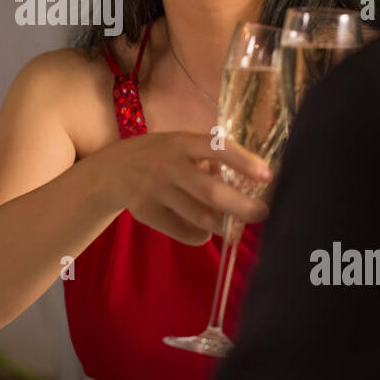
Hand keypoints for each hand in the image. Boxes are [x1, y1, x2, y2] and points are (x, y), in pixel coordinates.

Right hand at [104, 132, 272, 245]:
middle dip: (243, 206)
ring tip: (232, 224)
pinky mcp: (146, 212)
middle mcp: (169, 165)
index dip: (244, 161)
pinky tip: (204, 231)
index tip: (268, 175)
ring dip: (223, 224)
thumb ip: (209, 158)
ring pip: (200, 217)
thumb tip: (249, 181)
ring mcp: (156, 190)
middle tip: (262, 213)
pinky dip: (200, 236)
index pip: (217, 148)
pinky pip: (183, 232)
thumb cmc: (159, 155)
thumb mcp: (180, 144)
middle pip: (212, 192)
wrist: (111, 171)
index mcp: (182, 142)